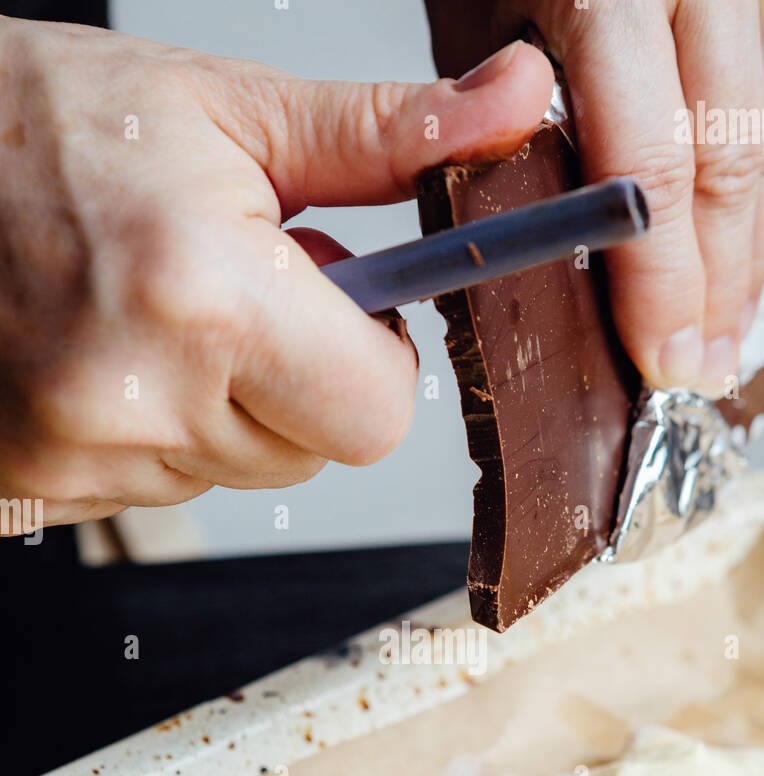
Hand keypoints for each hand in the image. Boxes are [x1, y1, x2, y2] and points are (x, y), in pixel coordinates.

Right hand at [0, 21, 552, 529]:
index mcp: (207, 297)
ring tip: (160, 311)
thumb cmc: (39, 124)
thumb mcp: (227, 111)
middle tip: (241, 290)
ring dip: (231, 404)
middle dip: (308, 379)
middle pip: (316, 453)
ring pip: (242, 472)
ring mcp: (85, 455)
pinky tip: (114, 353)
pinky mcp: (46, 486)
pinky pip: (165, 487)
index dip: (380, 359)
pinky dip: (163, 430)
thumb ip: (387, 134)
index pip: (377, 414)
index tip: (350, 304)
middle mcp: (143, 396)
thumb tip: (519, 105)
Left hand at [426, 0, 763, 395]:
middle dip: (713, 286)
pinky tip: (747, 224)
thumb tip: (547, 234)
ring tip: (725, 320)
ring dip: (750, 242)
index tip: (663, 358)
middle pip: (729, 166)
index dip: (663, 283)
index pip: (651, 170)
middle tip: (696, 367)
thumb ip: (501, 102)